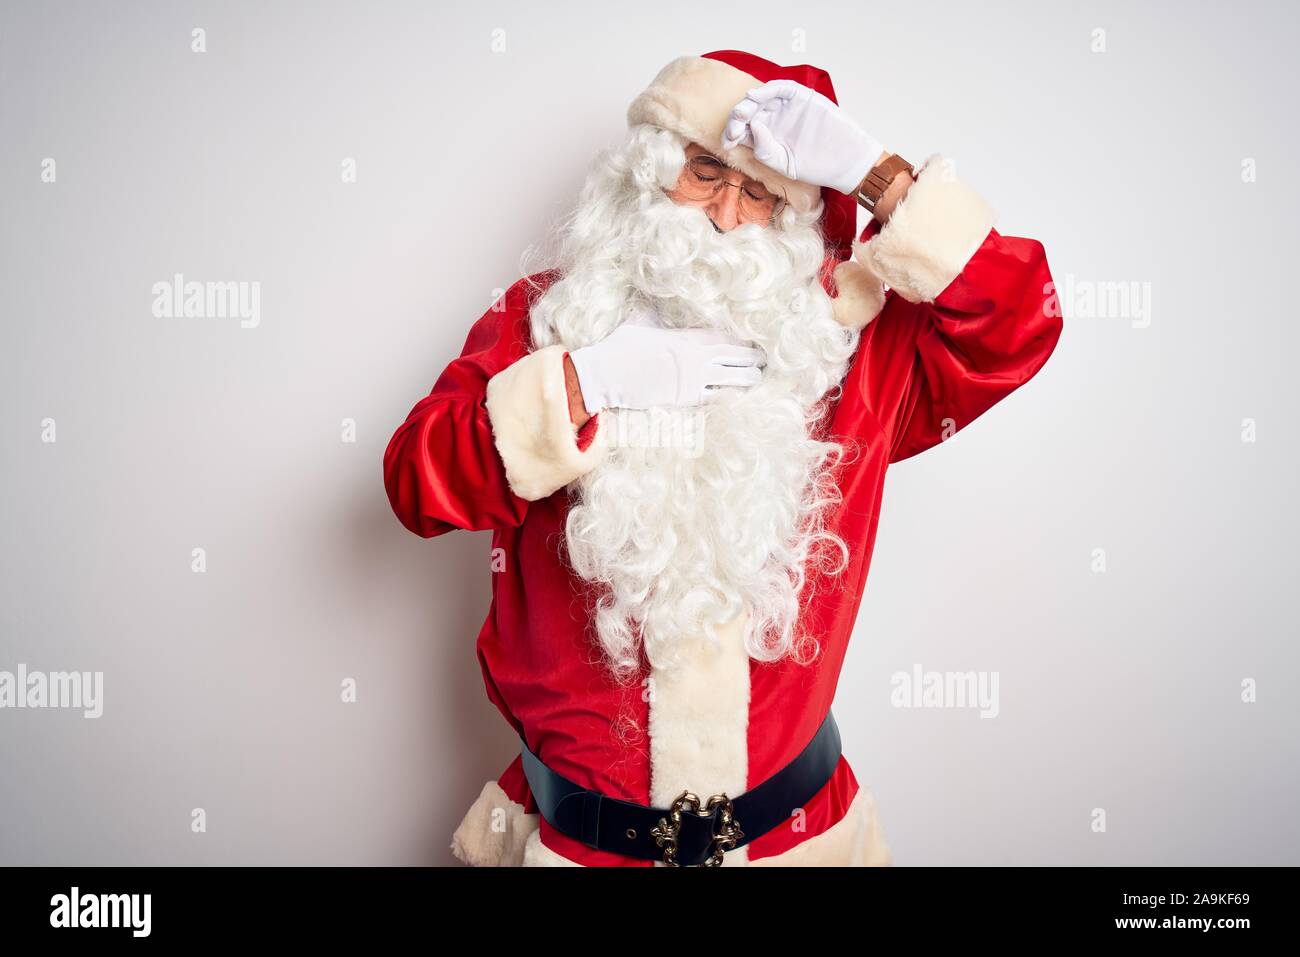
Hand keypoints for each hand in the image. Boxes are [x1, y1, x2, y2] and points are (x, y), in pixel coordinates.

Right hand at [567, 305, 763, 415]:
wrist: (608, 374)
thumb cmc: (621, 347)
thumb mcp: (639, 322)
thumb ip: (653, 312)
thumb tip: (652, 298)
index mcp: (688, 336)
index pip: (726, 337)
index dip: (744, 340)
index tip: (755, 341)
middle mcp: (698, 356)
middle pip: (737, 356)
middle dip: (754, 359)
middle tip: (766, 360)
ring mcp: (695, 379)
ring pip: (734, 377)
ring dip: (750, 378)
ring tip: (760, 377)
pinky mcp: (688, 398)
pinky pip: (718, 397)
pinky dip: (732, 396)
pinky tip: (743, 396)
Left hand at [721, 79, 884, 194]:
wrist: (844, 160)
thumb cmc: (814, 166)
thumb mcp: (783, 163)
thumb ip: (764, 149)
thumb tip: (752, 126)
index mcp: (765, 136)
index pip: (742, 130)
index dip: (732, 133)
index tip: (728, 143)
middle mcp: (773, 119)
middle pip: (749, 112)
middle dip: (738, 118)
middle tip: (735, 128)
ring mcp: (787, 107)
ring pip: (762, 98)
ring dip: (749, 103)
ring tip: (742, 113)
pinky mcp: (802, 97)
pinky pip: (782, 88)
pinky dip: (767, 89)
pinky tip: (755, 96)